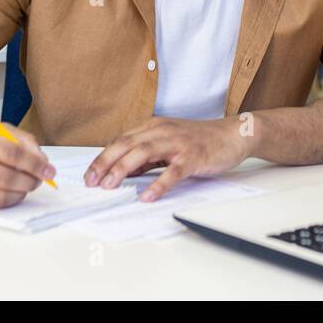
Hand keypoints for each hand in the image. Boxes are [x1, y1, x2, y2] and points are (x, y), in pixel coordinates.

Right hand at [0, 123, 55, 207]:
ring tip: (27, 186)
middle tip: (40, 179)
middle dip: (30, 180)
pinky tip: (12, 193)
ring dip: (21, 193)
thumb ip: (17, 138)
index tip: (48, 168)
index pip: (10, 151)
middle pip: (6, 176)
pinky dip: (7, 200)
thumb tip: (41, 159)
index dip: (34, 162)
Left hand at [84, 116, 252, 201]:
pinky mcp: (194, 156)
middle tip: (92, 182)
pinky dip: (159, 184)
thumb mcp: (169, 143)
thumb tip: (125, 171)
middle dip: (105, 163)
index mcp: (154, 127)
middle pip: (127, 145)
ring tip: (110, 186)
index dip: (102, 158)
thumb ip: (148, 155)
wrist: (233, 134)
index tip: (89, 175)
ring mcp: (178, 143)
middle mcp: (163, 131)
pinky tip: (148, 196)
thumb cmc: (201, 140)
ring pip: (144, 153)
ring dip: (123, 169)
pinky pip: (173, 171)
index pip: (121, 141)